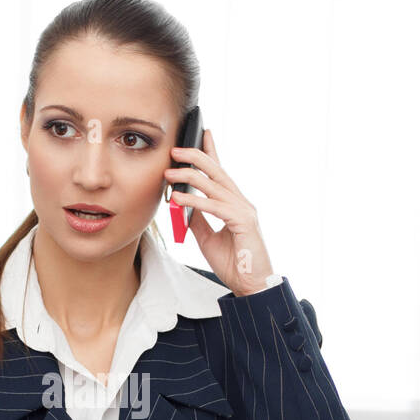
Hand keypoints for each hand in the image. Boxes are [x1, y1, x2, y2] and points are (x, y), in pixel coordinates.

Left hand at [164, 128, 275, 295]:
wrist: (250, 286)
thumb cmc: (233, 263)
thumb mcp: (207, 238)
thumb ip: (197, 220)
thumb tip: (182, 205)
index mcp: (234, 204)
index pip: (221, 173)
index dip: (212, 152)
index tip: (203, 133)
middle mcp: (241, 202)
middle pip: (218, 171)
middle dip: (197, 156)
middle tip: (176, 149)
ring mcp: (244, 211)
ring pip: (214, 185)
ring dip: (189, 177)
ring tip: (169, 172)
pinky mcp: (242, 223)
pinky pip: (214, 207)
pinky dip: (194, 202)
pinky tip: (178, 199)